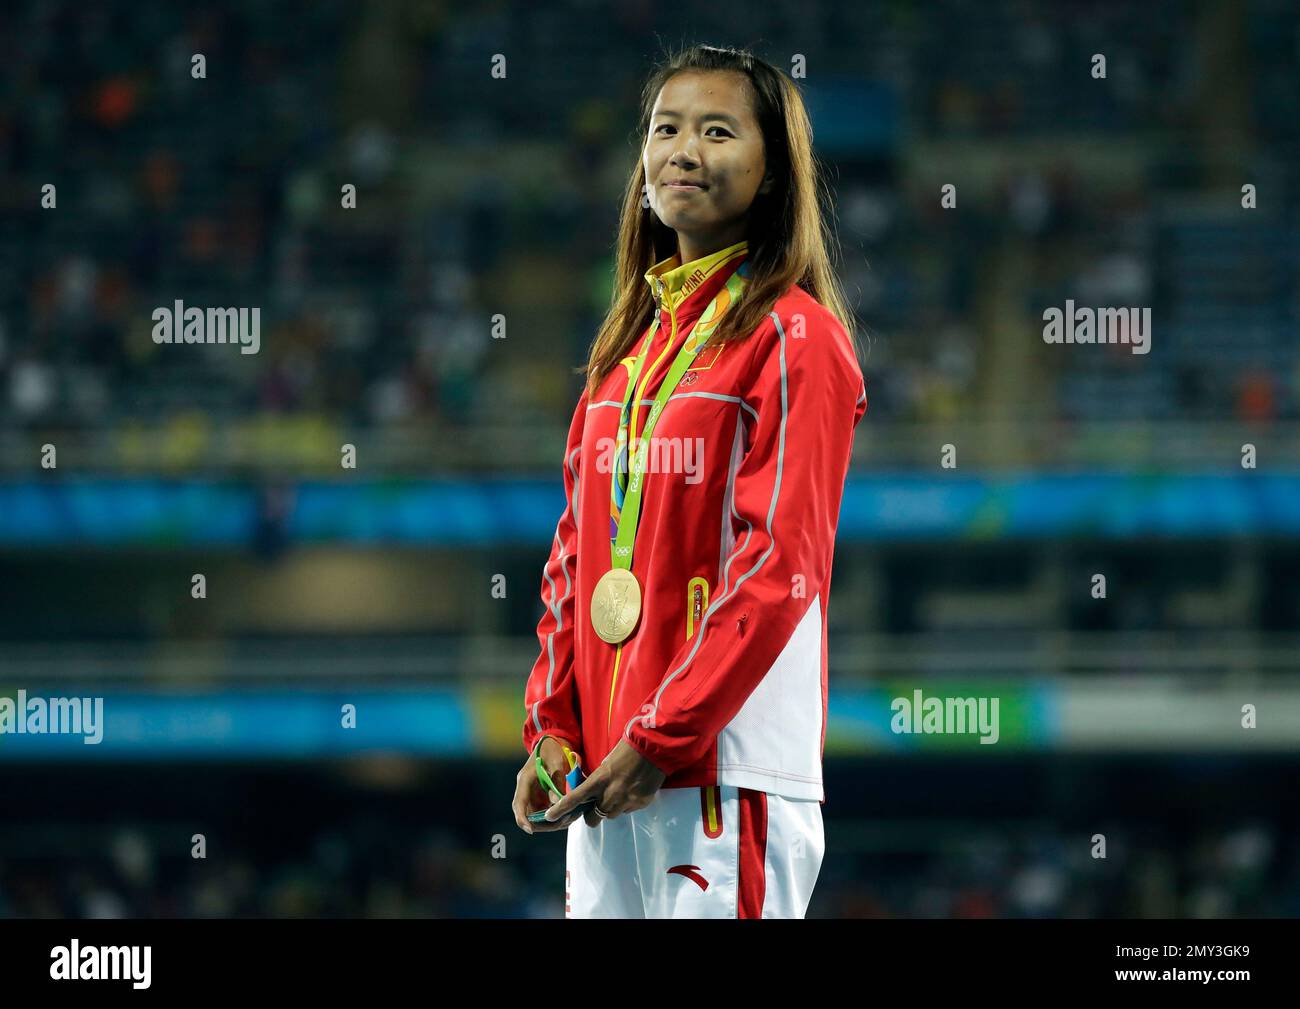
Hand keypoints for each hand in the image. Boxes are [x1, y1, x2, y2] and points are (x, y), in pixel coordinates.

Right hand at [512, 735, 583, 833]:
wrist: (551, 743)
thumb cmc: (552, 750)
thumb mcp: (557, 762)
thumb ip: (556, 782)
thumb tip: (557, 803)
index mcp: (524, 780)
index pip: (519, 804)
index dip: (522, 819)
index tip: (530, 830)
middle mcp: (526, 790)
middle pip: (528, 815)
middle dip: (544, 824)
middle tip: (563, 822)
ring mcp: (533, 795)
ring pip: (538, 816)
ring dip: (552, 821)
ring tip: (570, 818)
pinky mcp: (541, 797)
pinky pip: (546, 812)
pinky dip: (556, 816)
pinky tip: (570, 814)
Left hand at [544, 738, 666, 827]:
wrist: (654, 748)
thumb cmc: (628, 750)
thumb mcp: (607, 763)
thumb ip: (598, 781)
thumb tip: (593, 794)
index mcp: (599, 779)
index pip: (575, 798)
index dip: (561, 809)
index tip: (550, 816)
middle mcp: (611, 794)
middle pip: (593, 818)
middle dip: (591, 815)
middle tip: (594, 807)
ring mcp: (626, 801)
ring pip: (611, 816)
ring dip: (610, 809)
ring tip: (619, 792)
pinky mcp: (640, 803)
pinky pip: (627, 810)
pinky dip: (626, 804)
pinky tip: (632, 790)